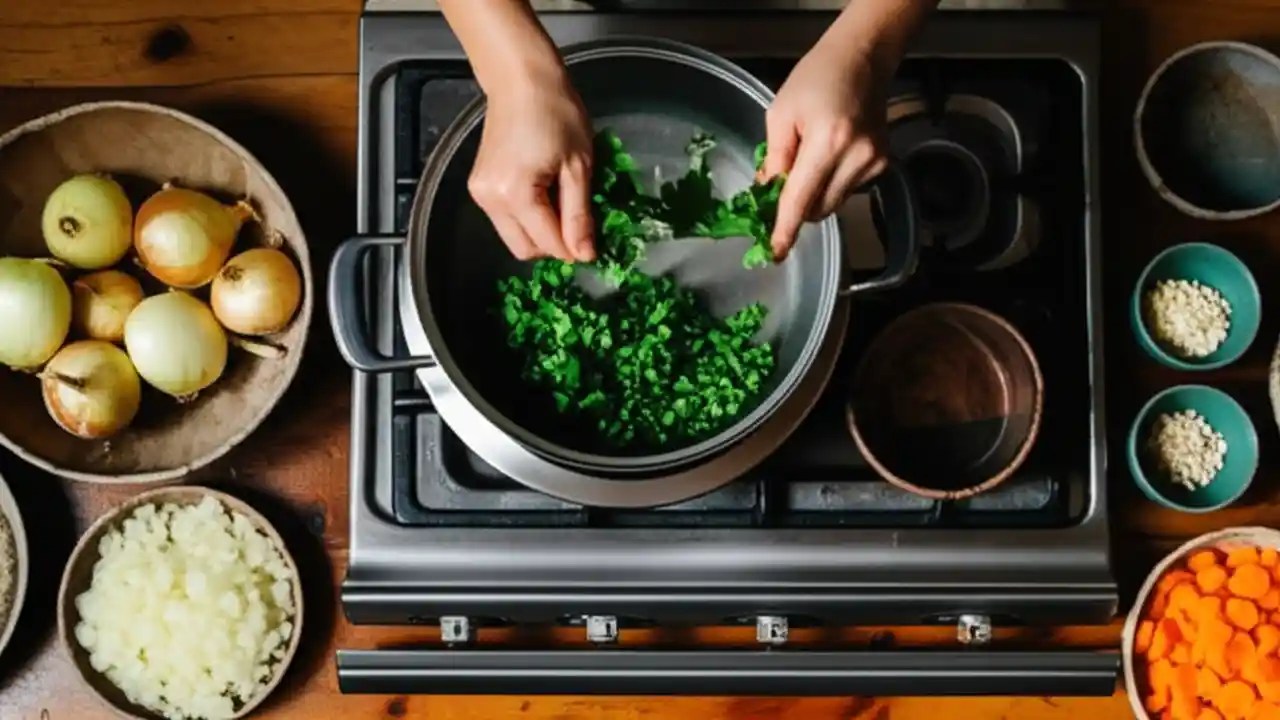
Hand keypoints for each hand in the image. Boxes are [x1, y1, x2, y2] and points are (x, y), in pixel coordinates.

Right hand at [467, 73, 595, 261]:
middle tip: (577, 221)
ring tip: (560, 200)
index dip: (574, 249)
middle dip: (554, 245)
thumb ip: (579, 215)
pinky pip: (505, 219)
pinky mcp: (478, 187)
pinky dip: (527, 217)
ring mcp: (480, 194)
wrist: (521, 80)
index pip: (548, 244)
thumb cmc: (557, 113)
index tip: (593, 240)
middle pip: (524, 250)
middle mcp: (490, 200)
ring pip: (514, 238)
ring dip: (540, 232)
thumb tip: (584, 256)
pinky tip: (542, 191)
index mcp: (515, 195)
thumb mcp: (578, 166)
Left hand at [761, 42, 891, 261]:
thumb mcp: (781, 115)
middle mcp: (856, 157)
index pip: (801, 199)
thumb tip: (769, 196)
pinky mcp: (883, 164)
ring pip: (833, 204)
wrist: (861, 59)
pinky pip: (848, 190)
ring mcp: (874, 163)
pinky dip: (831, 183)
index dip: (785, 229)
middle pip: (818, 209)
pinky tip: (830, 155)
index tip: (775, 253)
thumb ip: (775, 160)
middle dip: (796, 207)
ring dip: (814, 195)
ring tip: (809, 161)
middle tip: (780, 186)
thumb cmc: (815, 79)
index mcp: (827, 142)